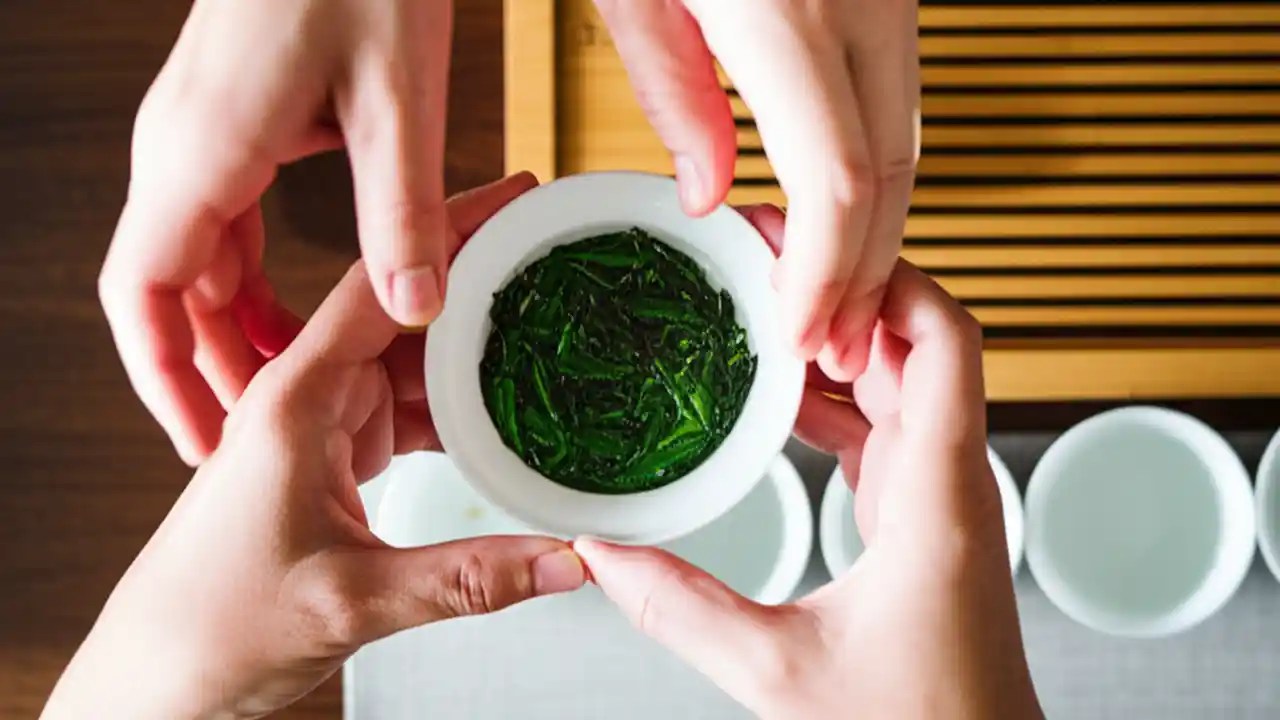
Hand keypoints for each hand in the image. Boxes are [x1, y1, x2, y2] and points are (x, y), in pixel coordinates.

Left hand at [45, 177, 585, 719]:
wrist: (164, 671)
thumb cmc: (214, 623)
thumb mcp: (351, 600)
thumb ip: (466, 578)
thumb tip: (565, 559)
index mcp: (294, 398)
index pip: (382, 287)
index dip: (453, 236)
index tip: (515, 201)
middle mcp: (308, 395)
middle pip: (408, 315)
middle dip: (482, 287)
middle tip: (556, 264)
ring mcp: (325, 424)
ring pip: (416, 366)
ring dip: (478, 352)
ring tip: (551, 330)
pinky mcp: (338, 457)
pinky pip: (411, 412)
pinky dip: (461, 409)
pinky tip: (509, 406)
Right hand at [100, 0, 462, 464]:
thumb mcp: (396, 98)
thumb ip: (402, 209)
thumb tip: (413, 309)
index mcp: (201, 152)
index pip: (144, 295)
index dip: (165, 379)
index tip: (201, 442)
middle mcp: (179, 150)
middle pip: (166, 291)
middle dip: (210, 368)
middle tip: (268, 436)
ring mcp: (198, 136)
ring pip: (194, 261)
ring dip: (236, 328)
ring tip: (294, 391)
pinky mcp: (231, 124)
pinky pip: (222, 224)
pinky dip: (253, 280)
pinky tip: (306, 311)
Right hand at [576, 207, 1039, 718]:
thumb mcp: (779, 673)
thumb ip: (681, 610)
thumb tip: (603, 557)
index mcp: (939, 499)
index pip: (942, 341)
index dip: (887, 276)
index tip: (810, 250)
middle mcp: (949, 483)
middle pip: (911, 344)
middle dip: (840, 291)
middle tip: (760, 257)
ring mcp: (936, 501)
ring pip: (894, 385)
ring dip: (833, 344)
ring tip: (754, 309)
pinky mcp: (917, 523)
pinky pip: (878, 433)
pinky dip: (829, 401)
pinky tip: (770, 395)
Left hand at [595, 0, 918, 382]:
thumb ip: (671, 90)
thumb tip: (708, 199)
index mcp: (788, 16)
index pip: (835, 182)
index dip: (827, 276)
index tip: (803, 335)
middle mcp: (863, 6)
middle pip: (890, 176)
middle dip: (867, 277)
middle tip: (836, 349)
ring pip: (908, 141)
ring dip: (882, 231)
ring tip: (842, 305)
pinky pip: (898, 101)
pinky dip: (877, 172)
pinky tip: (845, 222)